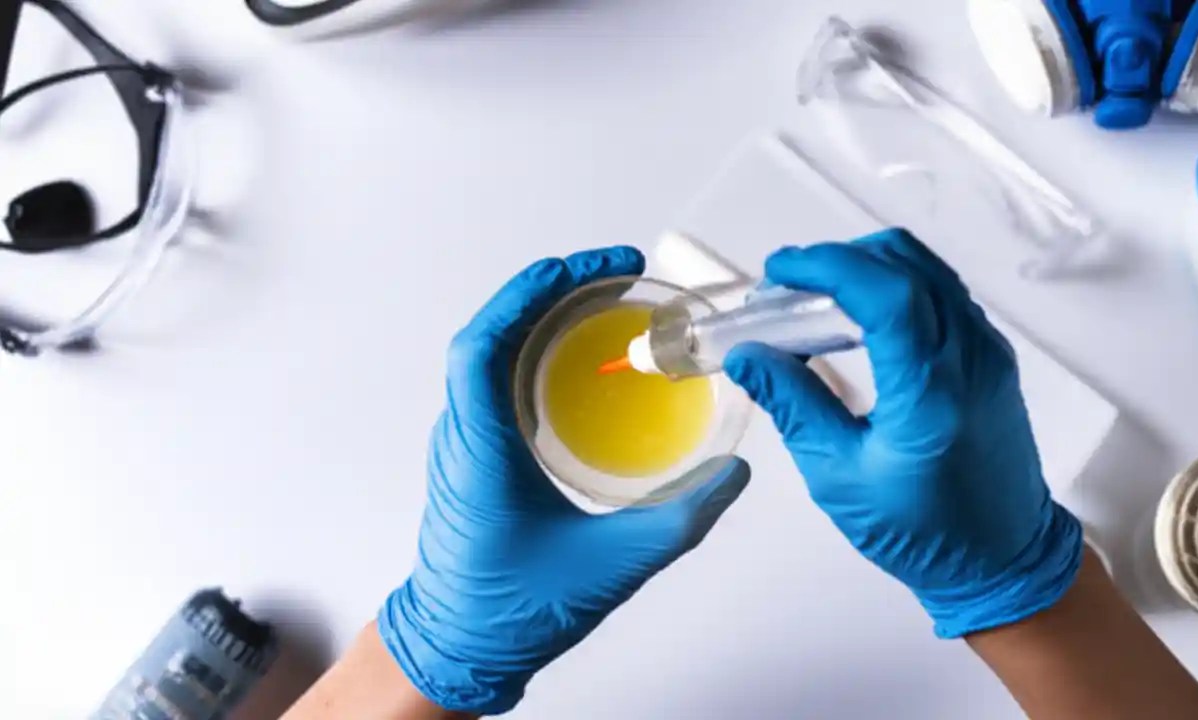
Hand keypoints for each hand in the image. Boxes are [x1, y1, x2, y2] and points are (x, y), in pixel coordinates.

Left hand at [379, 247, 750, 714]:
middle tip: (613, 272)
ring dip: (543, 315)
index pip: (483, 345)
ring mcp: (466, 443)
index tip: (581, 270)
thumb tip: (731, 474)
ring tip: (603, 299)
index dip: (527, 294)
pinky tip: (582, 358)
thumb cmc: (508, 613)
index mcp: (480, 450)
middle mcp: (464, 435)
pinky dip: (539, 351)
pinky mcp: (478, 454)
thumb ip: (680, 519)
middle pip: (493, 333)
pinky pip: (500, 380)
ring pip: (494, 353)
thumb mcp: (610, 565)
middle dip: (551, 289)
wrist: (459, 649)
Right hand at [724, 229, 1080, 637]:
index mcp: (932, 394)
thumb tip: (748, 355)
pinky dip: (893, 287)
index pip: (885, 293)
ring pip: (927, 270)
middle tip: (785, 286)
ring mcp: (988, 353)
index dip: (828, 266)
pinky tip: (855, 319)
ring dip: (865, 269)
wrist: (1002, 560)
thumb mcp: (838, 476)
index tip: (780, 271)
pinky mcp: (991, 357)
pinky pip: (942, 294)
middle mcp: (971, 359)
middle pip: (906, 264)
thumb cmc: (923, 532)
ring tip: (813, 299)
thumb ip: (793, 406)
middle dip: (837, 260)